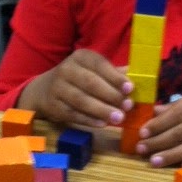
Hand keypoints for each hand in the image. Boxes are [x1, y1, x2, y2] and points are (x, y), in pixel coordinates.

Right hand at [18, 49, 132, 127]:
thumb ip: (113, 74)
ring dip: (101, 110)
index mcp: (81, 57)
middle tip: (127, 107)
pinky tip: (102, 125)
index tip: (130, 88)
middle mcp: (67, 69)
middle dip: (110, 96)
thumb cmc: (77, 80)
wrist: (44, 90)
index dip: (115, 77)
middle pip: (91, 83)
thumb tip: (137, 76)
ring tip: (118, 118)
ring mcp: (58, 88)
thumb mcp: (93, 71)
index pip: (100, 65)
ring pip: (81, 100)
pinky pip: (73, 114)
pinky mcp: (53, 106)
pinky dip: (88, 120)